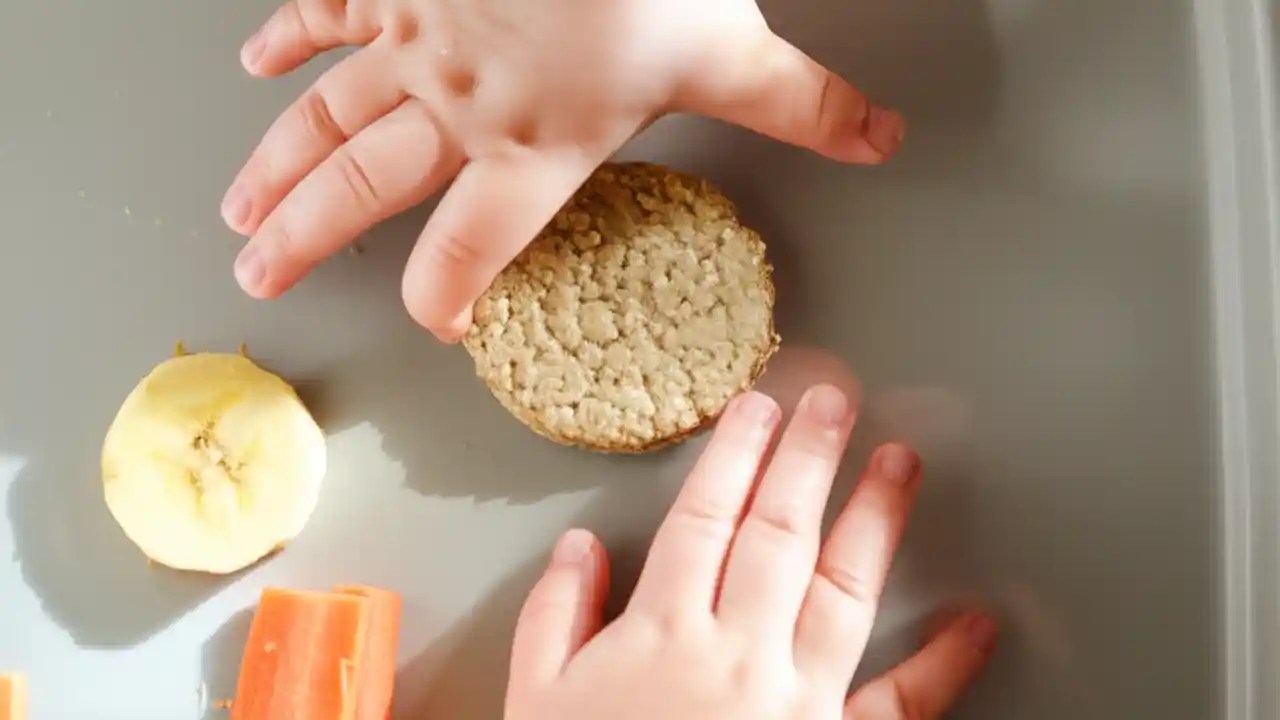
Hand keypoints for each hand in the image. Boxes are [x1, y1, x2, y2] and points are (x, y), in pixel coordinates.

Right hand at [222, 0, 904, 341]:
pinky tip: (257, 65)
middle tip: (261, 278)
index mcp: (535, 143)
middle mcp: (459, 106)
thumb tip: (881, 139)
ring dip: (280, 164)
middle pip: (367, 190)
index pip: (477, 247)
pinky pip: (329, 11)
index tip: (436, 322)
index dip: (449, 296)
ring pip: (330, 115)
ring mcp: (416, 39)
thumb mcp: (734, 43)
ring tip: (239, 212)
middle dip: (310, 238)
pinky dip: (291, 37)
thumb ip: (803, 104)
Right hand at [506, 385, 995, 719]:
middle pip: (778, 534)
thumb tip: (579, 547)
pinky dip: (942, 663)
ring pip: (841, 591)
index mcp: (664, 634)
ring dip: (872, 520)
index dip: (734, 455)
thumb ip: (554, 616)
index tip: (757, 408)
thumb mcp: (535, 701)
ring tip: (898, 464)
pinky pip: (899, 703)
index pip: (705, 518)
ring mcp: (795, 699)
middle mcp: (737, 654)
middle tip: (835, 401)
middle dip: (808, 458)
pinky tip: (975, 623)